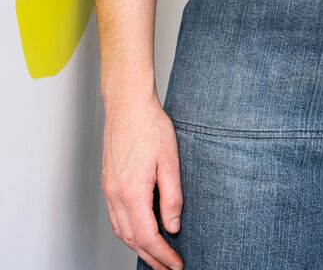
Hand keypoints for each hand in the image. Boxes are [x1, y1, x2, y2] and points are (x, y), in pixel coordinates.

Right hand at [101, 92, 183, 268]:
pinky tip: (141, 234)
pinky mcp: (109, 184)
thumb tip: (173, 226)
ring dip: (138, 248)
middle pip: (131, 239)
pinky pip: (117, 218)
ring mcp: (109, 191)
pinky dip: (129, 232)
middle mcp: (115, 196)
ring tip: (157, 257)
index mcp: (132, 192)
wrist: (128, 107)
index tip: (176, 265)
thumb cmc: (151, 127)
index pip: (147, 236)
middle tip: (169, 268)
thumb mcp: (170, 161)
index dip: (162, 255)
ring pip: (121, 231)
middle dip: (151, 258)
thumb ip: (172, 197)